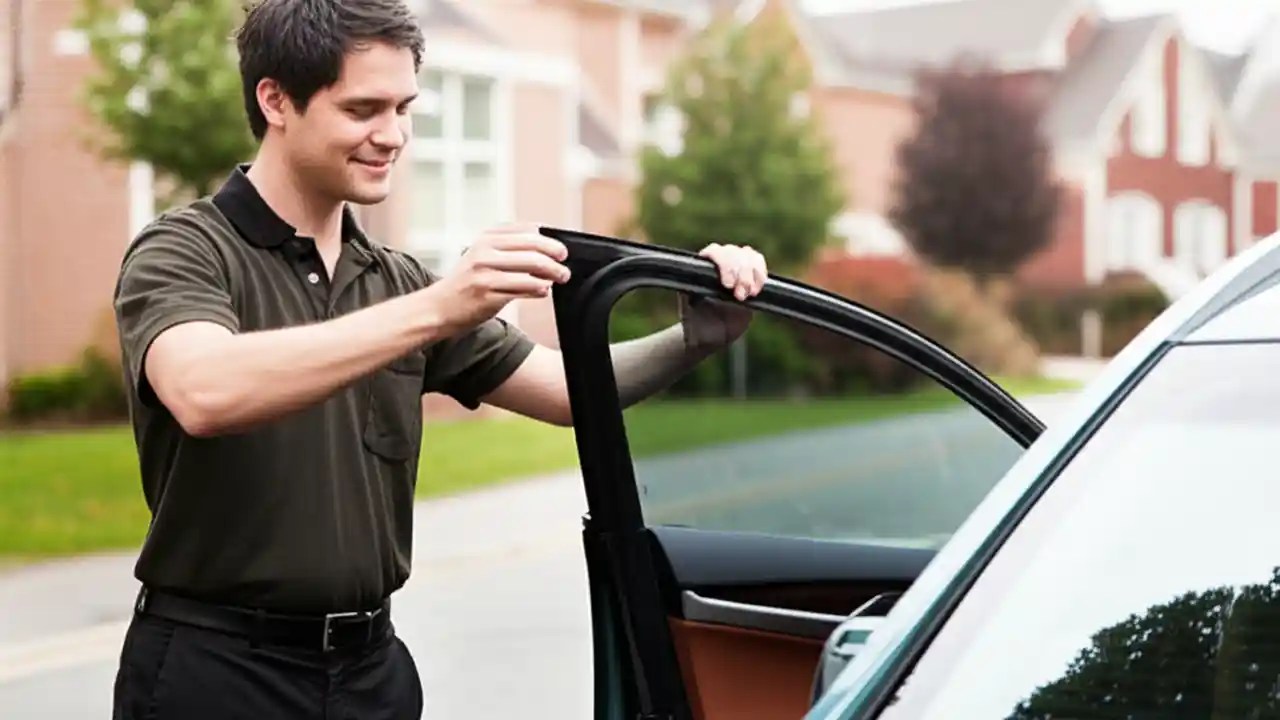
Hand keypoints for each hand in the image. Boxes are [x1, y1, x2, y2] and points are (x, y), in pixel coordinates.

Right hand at [426, 223, 570, 330]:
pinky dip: (538, 290)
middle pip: (532, 248)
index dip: (549, 240)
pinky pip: (523, 290)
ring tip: (560, 278)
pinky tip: (544, 291)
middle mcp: (484, 252)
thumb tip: (545, 244)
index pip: (526, 231)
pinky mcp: (488, 294)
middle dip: (555, 258)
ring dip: (552, 274)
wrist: (438, 307)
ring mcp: (485, 273)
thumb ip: (507, 247)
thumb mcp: (481, 255)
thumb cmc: (466, 282)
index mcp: (486, 238)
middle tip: (565, 267)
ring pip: (531, 269)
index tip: (561, 250)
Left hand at [681, 243, 766, 349]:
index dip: (724, 265)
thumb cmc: (697, 329)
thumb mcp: (690, 319)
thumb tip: (692, 294)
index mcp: (699, 270)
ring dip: (752, 273)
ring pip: (747, 255)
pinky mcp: (749, 275)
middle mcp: (716, 265)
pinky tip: (757, 291)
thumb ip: (690, 308)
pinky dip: (760, 274)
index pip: (714, 253)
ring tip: (750, 295)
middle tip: (740, 297)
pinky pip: (758, 263)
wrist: (710, 336)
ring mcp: (733, 268)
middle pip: (733, 252)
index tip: (728, 286)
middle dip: (741, 274)